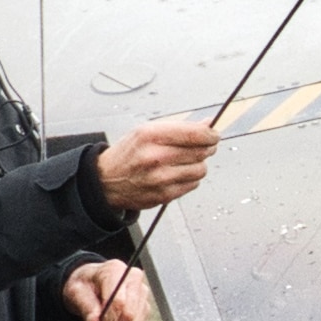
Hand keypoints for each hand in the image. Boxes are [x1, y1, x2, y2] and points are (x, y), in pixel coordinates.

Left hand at [61, 260, 150, 320]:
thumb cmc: (84, 286)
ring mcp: (142, 293)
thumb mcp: (76, 293)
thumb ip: (86, 307)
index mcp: (115, 270)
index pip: (118, 301)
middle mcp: (133, 279)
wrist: (91, 284)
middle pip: (128, 314)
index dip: (107, 320)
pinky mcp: (143, 307)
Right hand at [95, 117, 218, 210]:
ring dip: (198, 164)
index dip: (211, 134)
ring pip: (200, 170)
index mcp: (151, 135)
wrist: (106, 181)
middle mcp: (155, 157)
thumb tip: (208, 125)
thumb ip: (179, 127)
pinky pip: (192, 185)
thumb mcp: (147, 131)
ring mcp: (160, 178)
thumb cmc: (128, 154)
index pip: (195, 134)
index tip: (213, 135)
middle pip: (201, 151)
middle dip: (207, 148)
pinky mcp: (164, 195)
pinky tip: (178, 173)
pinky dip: (190, 178)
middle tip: (205, 146)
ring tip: (186, 161)